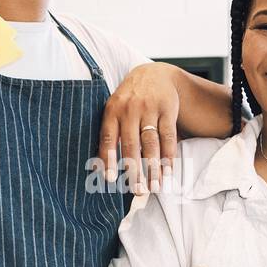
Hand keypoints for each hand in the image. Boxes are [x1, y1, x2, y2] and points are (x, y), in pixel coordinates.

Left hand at [98, 62, 179, 194]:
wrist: (154, 74)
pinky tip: (169, 171)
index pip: (108, 139)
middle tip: (138, 192)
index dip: (108, 160)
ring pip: (151, 144)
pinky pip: (168, 136)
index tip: (110, 180)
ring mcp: (150, 109)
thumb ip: (109, 134)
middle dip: (135, 171)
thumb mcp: (114, 110)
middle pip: (131, 145)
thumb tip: (97, 167)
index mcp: (112, 111)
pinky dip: (169, 156)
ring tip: (155, 187)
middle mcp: (130, 110)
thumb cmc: (129, 100)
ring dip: (153, 168)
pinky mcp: (168, 110)